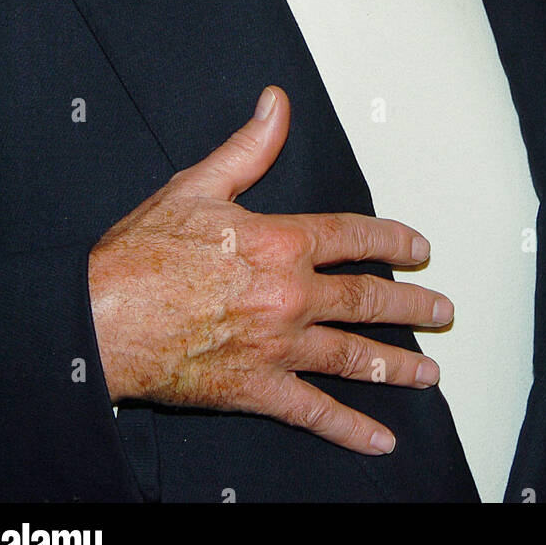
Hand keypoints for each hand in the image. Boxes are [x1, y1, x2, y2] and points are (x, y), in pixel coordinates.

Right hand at [87, 86, 451, 454]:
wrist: (103, 319)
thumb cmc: (144, 253)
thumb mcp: (197, 185)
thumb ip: (248, 147)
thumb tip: (277, 105)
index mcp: (281, 242)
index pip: (353, 236)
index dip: (392, 239)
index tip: (418, 248)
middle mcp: (291, 295)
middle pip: (367, 299)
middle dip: (412, 306)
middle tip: (442, 311)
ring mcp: (278, 347)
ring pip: (353, 356)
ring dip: (397, 365)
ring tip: (429, 374)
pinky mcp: (256, 389)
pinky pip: (314, 412)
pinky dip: (350, 428)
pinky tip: (379, 439)